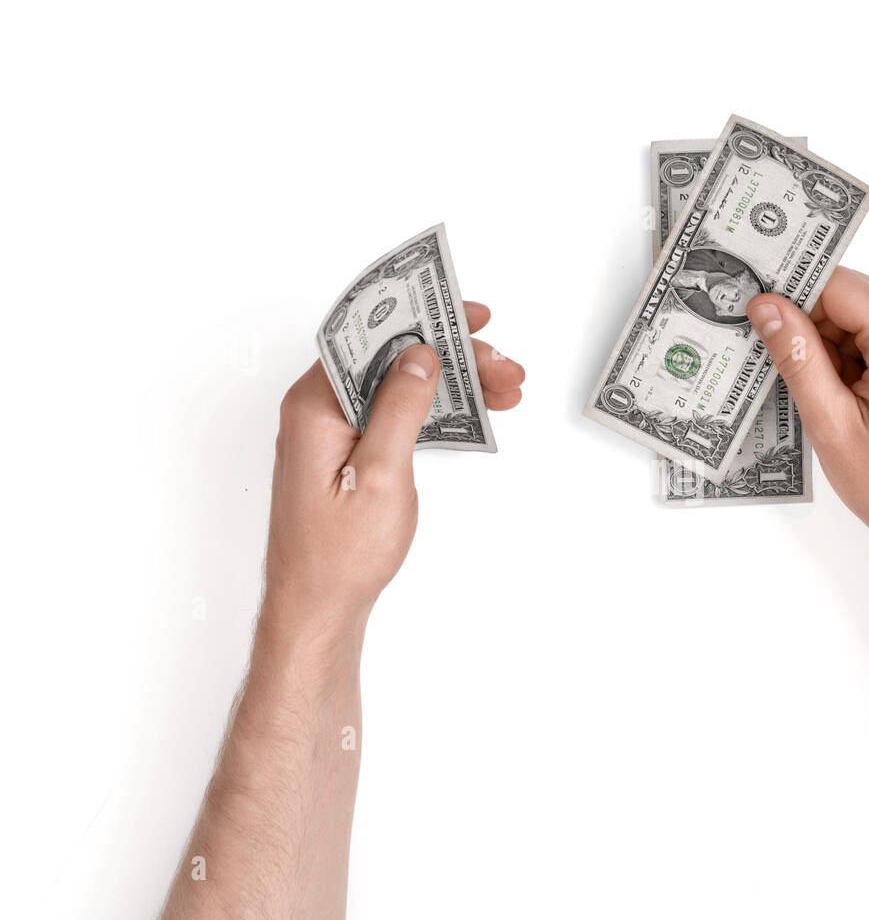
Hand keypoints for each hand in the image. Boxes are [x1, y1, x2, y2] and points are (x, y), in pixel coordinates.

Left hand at [264, 301, 523, 640]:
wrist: (318, 608)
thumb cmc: (339, 555)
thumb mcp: (380, 475)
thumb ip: (399, 408)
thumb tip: (419, 357)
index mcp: (314, 406)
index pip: (368, 336)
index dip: (419, 315)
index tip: (462, 311)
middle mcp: (317, 411)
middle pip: (390, 359)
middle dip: (451, 355)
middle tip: (502, 364)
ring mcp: (331, 433)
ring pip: (398, 387)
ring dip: (451, 385)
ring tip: (503, 390)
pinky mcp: (347, 453)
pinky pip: (393, 414)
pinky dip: (434, 411)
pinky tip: (472, 413)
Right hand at [746, 270, 868, 588]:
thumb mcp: (831, 425)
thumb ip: (798, 357)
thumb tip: (768, 309)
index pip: (839, 285)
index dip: (795, 296)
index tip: (762, 317)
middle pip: (859, 295)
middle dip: (817, 322)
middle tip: (788, 366)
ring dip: (841, 342)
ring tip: (828, 396)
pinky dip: (866, 355)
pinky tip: (852, 398)